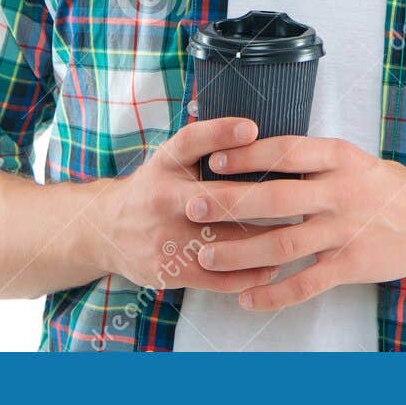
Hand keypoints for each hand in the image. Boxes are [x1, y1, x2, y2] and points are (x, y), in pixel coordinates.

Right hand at [95, 117, 280, 294]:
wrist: (105, 229)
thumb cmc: (155, 188)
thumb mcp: (170, 159)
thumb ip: (204, 145)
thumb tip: (254, 129)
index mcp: (165, 164)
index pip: (191, 141)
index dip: (220, 132)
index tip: (252, 127)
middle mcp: (163, 198)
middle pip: (218, 198)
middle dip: (262, 200)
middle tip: (300, 198)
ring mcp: (164, 237)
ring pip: (224, 241)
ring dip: (264, 242)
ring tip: (298, 237)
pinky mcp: (168, 269)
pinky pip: (217, 276)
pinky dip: (248, 274)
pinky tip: (272, 268)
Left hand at [183, 135, 405, 311]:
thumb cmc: (382, 185)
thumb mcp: (349, 159)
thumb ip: (308, 160)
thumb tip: (254, 153)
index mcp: (338, 158)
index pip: (285, 151)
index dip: (247, 155)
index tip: (213, 159)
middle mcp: (339, 192)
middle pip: (275, 198)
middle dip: (229, 203)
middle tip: (192, 204)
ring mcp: (344, 231)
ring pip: (284, 244)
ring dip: (241, 252)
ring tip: (207, 255)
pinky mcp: (350, 265)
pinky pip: (305, 283)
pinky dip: (273, 293)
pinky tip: (246, 298)